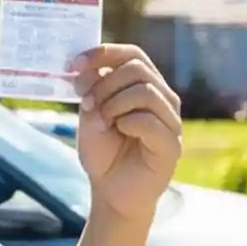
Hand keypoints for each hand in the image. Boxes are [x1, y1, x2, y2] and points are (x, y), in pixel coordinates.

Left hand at [70, 44, 182, 221]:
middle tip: (87, 105)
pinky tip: (120, 132)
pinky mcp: (172, 146)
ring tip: (102, 123)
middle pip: (137, 69)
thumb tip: (85, 66)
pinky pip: (150, 121)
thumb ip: (91, 88)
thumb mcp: (90, 113)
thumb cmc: (103, 152)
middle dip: (103, 84)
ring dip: (113, 104)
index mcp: (145, 86)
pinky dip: (127, 123)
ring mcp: (171, 122)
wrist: (110, 192)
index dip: (103, 53)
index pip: (132, 54)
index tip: (74, 64)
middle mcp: (164, 99)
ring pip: (145, 91)